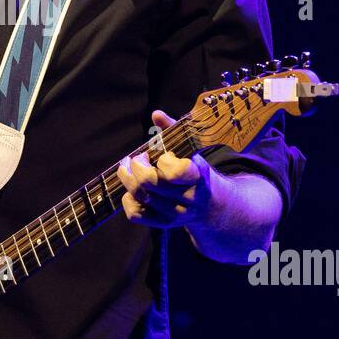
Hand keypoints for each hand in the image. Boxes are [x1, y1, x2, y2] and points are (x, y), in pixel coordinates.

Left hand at [117, 110, 217, 230]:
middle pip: (150, 183)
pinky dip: (128, 200)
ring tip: (126, 167)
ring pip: (141, 196)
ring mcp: (176, 214)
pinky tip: (131, 190)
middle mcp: (188, 199)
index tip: (163, 154)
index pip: (176, 172)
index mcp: (198, 177)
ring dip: (127, 178)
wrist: (212, 205)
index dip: (164, 160)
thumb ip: (173, 130)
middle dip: (136, 165)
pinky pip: (136, 214)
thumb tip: (155, 114)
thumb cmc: (197, 170)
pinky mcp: (164, 224)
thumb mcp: (192, 150)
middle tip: (136, 158)